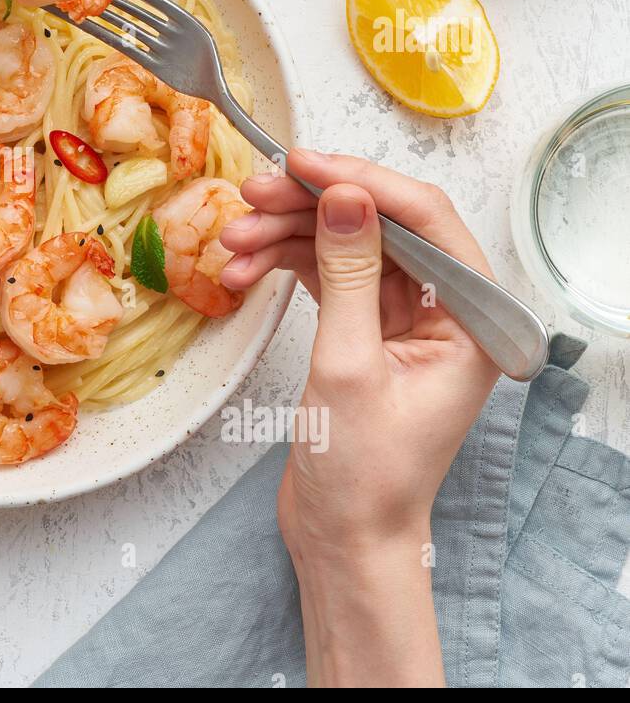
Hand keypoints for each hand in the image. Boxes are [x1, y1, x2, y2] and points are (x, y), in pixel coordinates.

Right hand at [218, 150, 501, 684]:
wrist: (343, 538)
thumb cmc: (361, 471)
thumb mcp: (349, 365)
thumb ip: (348, 273)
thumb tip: (345, 195)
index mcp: (472, 320)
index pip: (424, 219)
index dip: (360, 182)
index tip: (300, 163)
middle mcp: (446, 311)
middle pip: (378, 226)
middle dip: (310, 208)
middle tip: (249, 198)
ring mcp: (404, 321)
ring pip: (345, 248)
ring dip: (286, 238)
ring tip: (230, 244)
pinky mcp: (366, 333)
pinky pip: (327, 278)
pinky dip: (286, 267)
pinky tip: (243, 270)